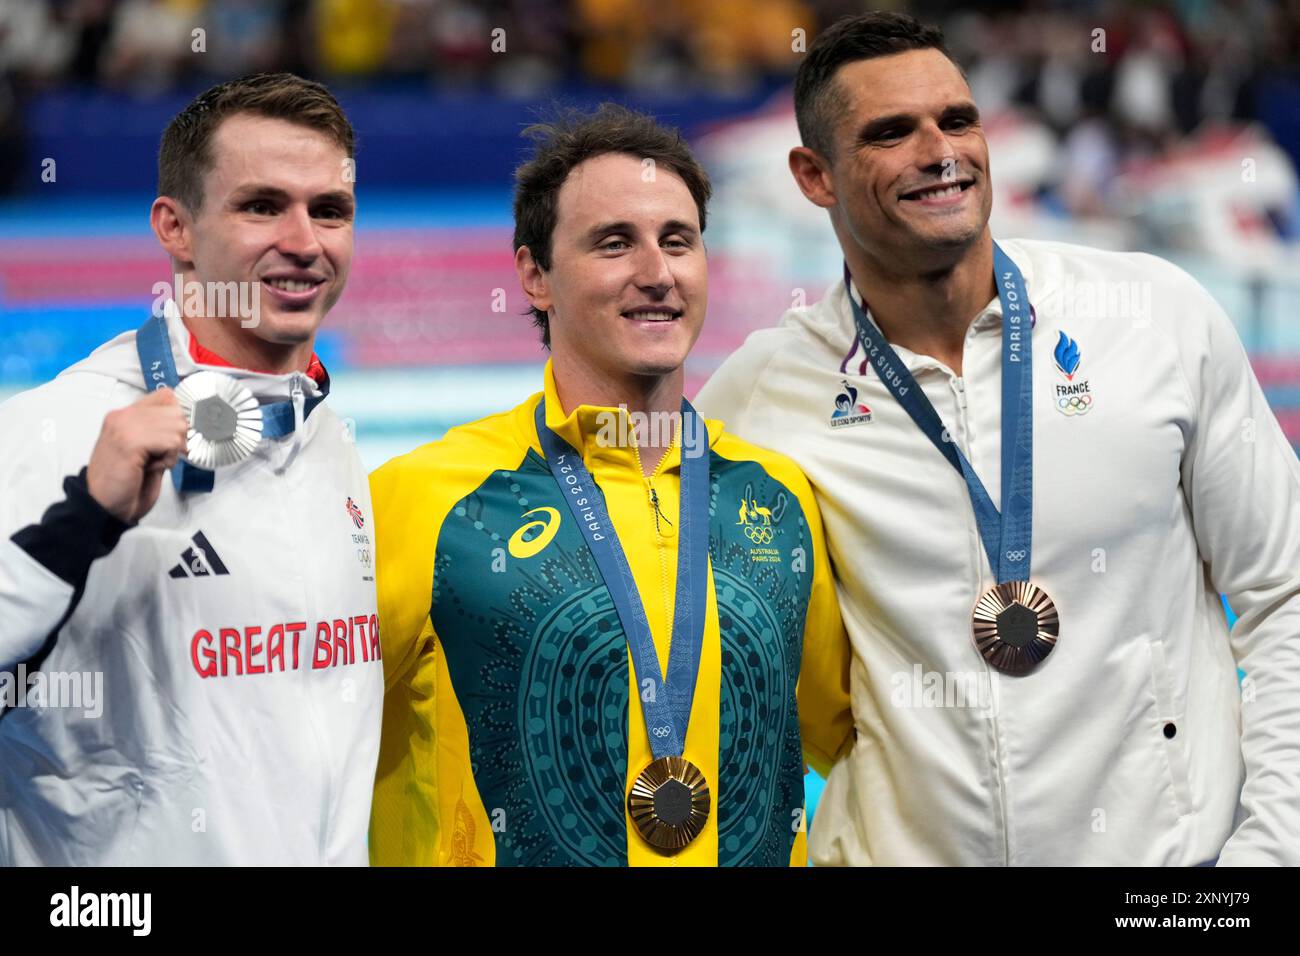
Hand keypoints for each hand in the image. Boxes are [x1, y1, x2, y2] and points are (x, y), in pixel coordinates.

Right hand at [86, 388, 188, 523]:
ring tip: (153, 463)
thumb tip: (187, 422)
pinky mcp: (130, 442)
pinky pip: (170, 442)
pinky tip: (151, 468)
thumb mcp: (146, 451)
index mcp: (124, 415)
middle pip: (176, 411)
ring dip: (173, 451)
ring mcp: (124, 427)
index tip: (171, 440)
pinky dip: (168, 459)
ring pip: (177, 426)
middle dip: (178, 437)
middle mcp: (122, 416)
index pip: (166, 396)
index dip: (177, 418)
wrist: (104, 506)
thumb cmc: (126, 483)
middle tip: (161, 456)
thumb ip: (160, 433)